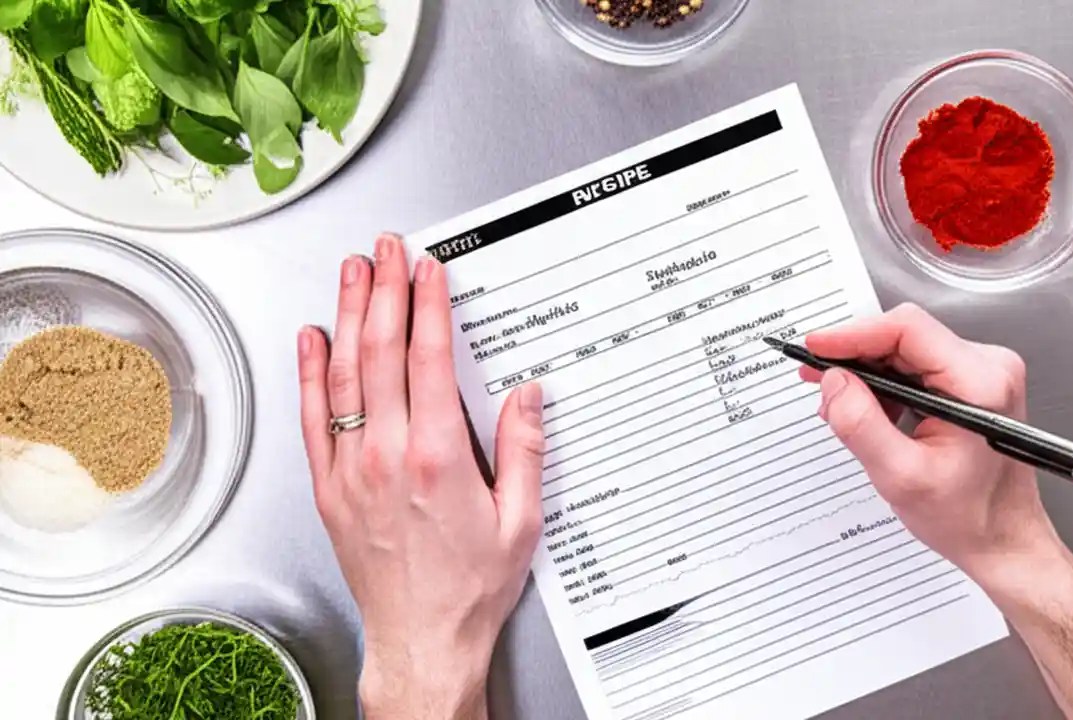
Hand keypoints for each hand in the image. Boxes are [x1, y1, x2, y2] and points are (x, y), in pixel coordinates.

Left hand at [295, 235, 544, 718]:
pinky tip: (312, 340)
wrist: (422, 640)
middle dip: (385, 290)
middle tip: (387, 251)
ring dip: (348, 315)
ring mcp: (350, 470)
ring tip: (353, 273)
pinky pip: (313, 419)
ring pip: (343, 374)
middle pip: (380, 352)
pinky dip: (310, 373)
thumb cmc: (469, 589)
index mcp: (437, 457)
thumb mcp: (520, 521)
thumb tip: (527, 396)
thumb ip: (524, 451)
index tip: (427, 269)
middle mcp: (386, 456)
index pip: (428, 358)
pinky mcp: (329, 490)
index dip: (427, 303)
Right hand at [801, 303, 1058, 581]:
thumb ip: (861, 425)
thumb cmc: (969, 517)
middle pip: (904, 337)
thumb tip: (833, 380)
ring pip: (906, 350)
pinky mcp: (970, 382)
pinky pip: (916, 366)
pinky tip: (868, 410)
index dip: (854, 334)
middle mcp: (988, 366)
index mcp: (980, 383)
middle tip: (816, 378)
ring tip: (839, 405)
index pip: (907, 331)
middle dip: (854, 356)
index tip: (816, 347)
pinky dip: (885, 383)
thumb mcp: (901, 476)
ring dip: (867, 372)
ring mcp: (982, 372)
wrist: (1004, 539)